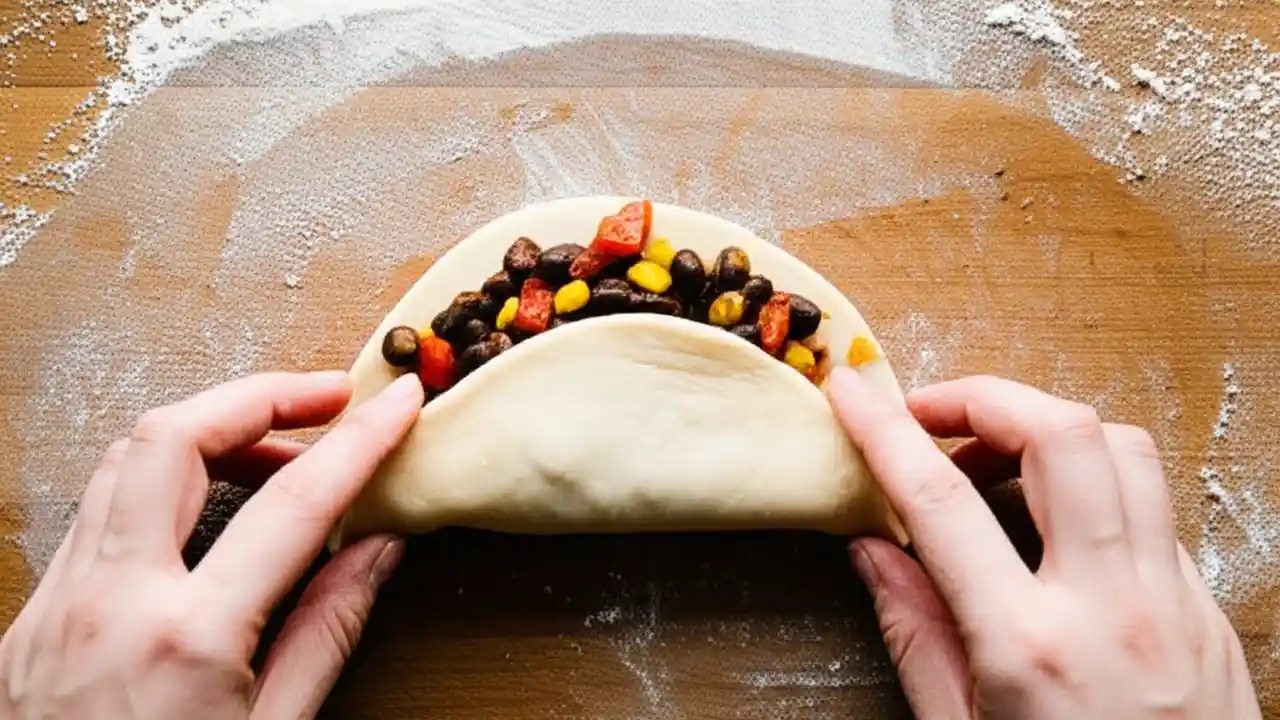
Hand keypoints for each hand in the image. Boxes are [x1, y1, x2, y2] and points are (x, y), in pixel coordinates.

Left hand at [0, 371, 422, 718]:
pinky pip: (97, 513)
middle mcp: (110, 602)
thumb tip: (376, 548)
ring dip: (206, 433)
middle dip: (258, 397)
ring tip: (275, 455)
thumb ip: (327, 630)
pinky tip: (205, 513)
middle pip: (174, 436)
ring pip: (123, 461)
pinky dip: (158, 482)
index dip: (357, 443)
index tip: (395, 407)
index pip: (292, 503)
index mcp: (186, 640)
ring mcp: (56, 606)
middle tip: (324, 399)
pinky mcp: (31, 619)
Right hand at [829, 371, 1261, 718]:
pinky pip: (1152, 507)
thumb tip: (874, 549)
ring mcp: (1172, 602)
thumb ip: (915, 636)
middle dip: (984, 398)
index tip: (851, 391)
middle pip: (1060, 435)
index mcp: (1030, 646)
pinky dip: (1093, 485)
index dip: (885, 432)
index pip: (942, 501)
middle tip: (931, 418)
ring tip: (991, 466)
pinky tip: (1051, 527)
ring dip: (1047, 432)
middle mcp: (1111, 605)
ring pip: (1123, 450)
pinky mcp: (1205, 609)